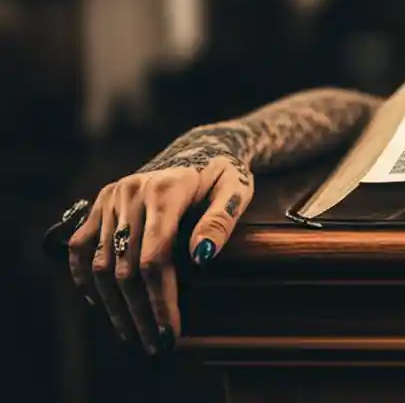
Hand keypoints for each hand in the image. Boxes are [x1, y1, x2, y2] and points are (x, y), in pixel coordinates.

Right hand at [65, 154, 252, 353]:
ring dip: (113, 304)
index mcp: (166, 191)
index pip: (155, 258)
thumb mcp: (236, 190)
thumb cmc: (223, 173)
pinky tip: (97, 301)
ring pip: (102, 262)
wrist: (201, 148)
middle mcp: (132, 193)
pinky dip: (83, 275)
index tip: (170, 331)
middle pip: (127, 267)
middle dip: (140, 311)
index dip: (160, 299)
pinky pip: (81, 244)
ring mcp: (112, 197)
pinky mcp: (101, 202)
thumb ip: (220, 221)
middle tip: (154, 343)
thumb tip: (201, 257)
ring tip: (130, 333)